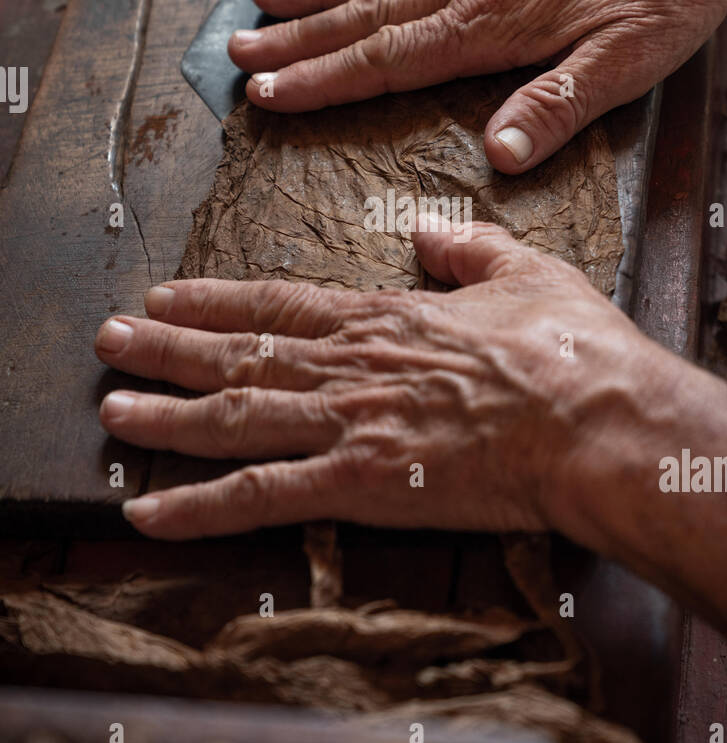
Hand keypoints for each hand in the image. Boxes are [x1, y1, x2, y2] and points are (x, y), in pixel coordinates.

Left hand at [94, 219, 671, 541]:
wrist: (600, 423)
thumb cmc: (573, 352)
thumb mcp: (526, 270)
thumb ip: (469, 247)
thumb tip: (432, 229)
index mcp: (386, 316)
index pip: (280, 301)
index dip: (216, 299)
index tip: (169, 294)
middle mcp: (350, 364)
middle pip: (238, 353)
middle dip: (167, 348)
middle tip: (111, 341)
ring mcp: (348, 423)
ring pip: (233, 415)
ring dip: (165, 415)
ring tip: (112, 411)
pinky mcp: (359, 484)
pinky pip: (261, 497)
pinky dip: (200, 507)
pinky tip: (152, 514)